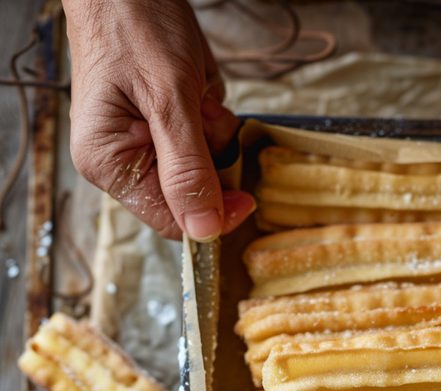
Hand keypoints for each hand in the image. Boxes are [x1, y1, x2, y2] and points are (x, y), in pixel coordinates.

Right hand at [63, 0, 254, 240]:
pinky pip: (207, 142)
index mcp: (109, 164)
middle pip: (192, 196)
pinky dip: (213, 119)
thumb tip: (203, 231)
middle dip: (210, 160)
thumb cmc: (135, 24)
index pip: (172, 221)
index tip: (245, 198)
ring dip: (215, 135)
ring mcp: (145, 144)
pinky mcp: (166, 128)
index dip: (212, 215)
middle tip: (202, 115)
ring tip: (197, 96)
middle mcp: (123, 161)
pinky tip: (199, 92)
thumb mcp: (169, 99)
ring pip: (205, 169)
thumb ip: (188, 170)